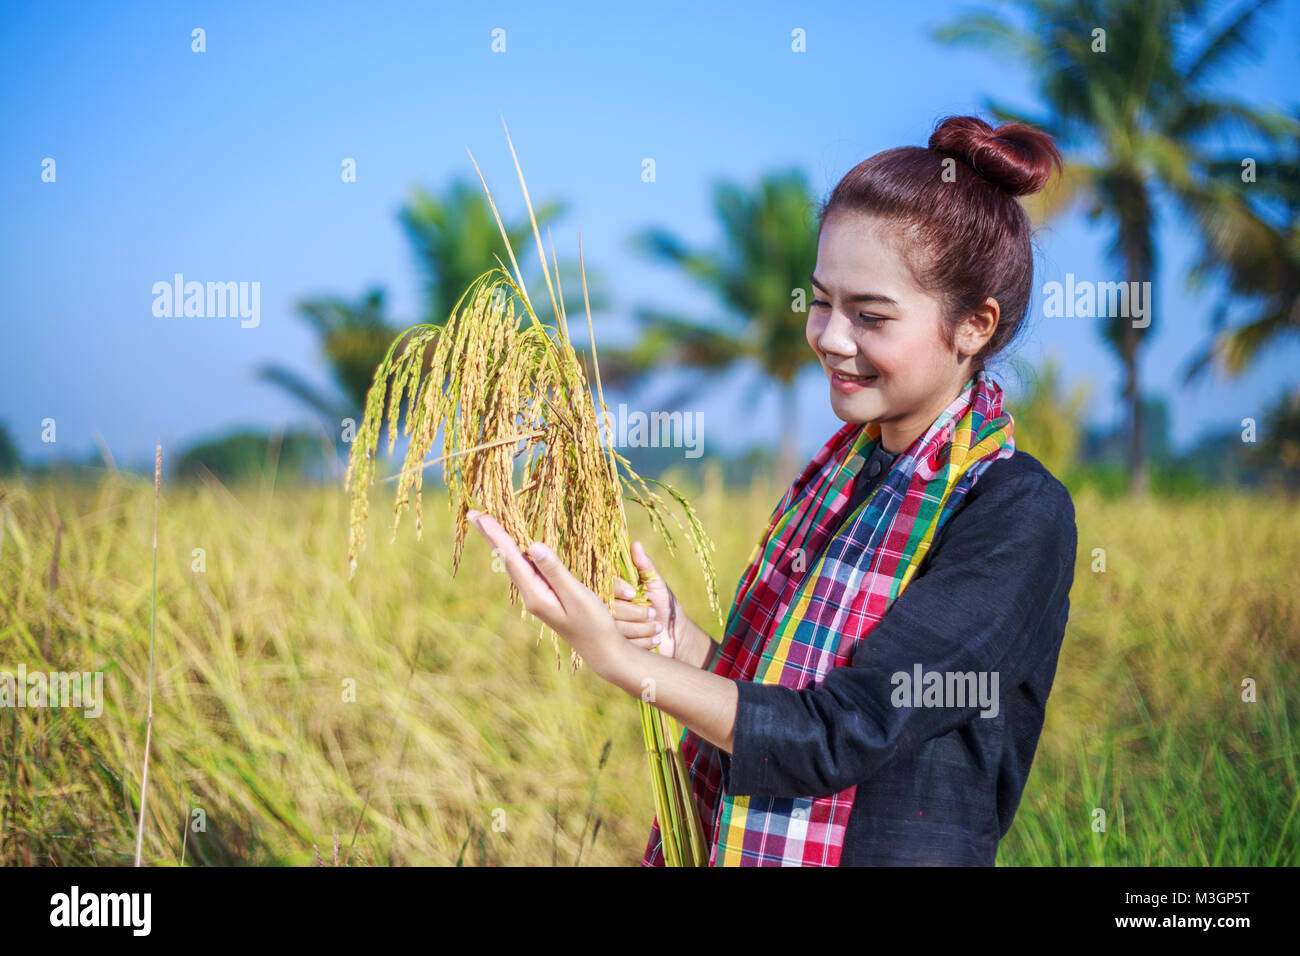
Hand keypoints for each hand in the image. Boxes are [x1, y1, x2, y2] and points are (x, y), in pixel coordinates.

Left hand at [465, 509, 628, 679]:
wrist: (601, 649)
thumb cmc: (594, 623)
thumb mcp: (577, 596)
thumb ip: (555, 571)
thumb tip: (534, 546)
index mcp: (535, 595)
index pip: (512, 558)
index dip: (497, 535)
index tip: (481, 516)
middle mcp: (531, 595)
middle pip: (507, 559)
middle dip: (490, 535)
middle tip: (472, 514)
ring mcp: (537, 596)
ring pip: (515, 563)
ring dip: (501, 542)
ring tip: (487, 524)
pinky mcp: (545, 595)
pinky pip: (526, 568)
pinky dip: (516, 551)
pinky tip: (513, 546)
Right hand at [612, 540, 693, 660]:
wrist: (676, 635)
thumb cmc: (665, 605)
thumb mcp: (657, 584)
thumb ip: (645, 566)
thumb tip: (635, 543)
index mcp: (614, 591)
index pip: (603, 584)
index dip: (616, 588)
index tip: (633, 593)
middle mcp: (607, 608)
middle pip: (608, 608)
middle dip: (633, 612)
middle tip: (652, 613)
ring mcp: (610, 629)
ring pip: (615, 628)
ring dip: (640, 629)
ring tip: (656, 628)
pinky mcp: (616, 646)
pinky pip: (621, 645)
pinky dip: (642, 642)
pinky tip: (654, 640)